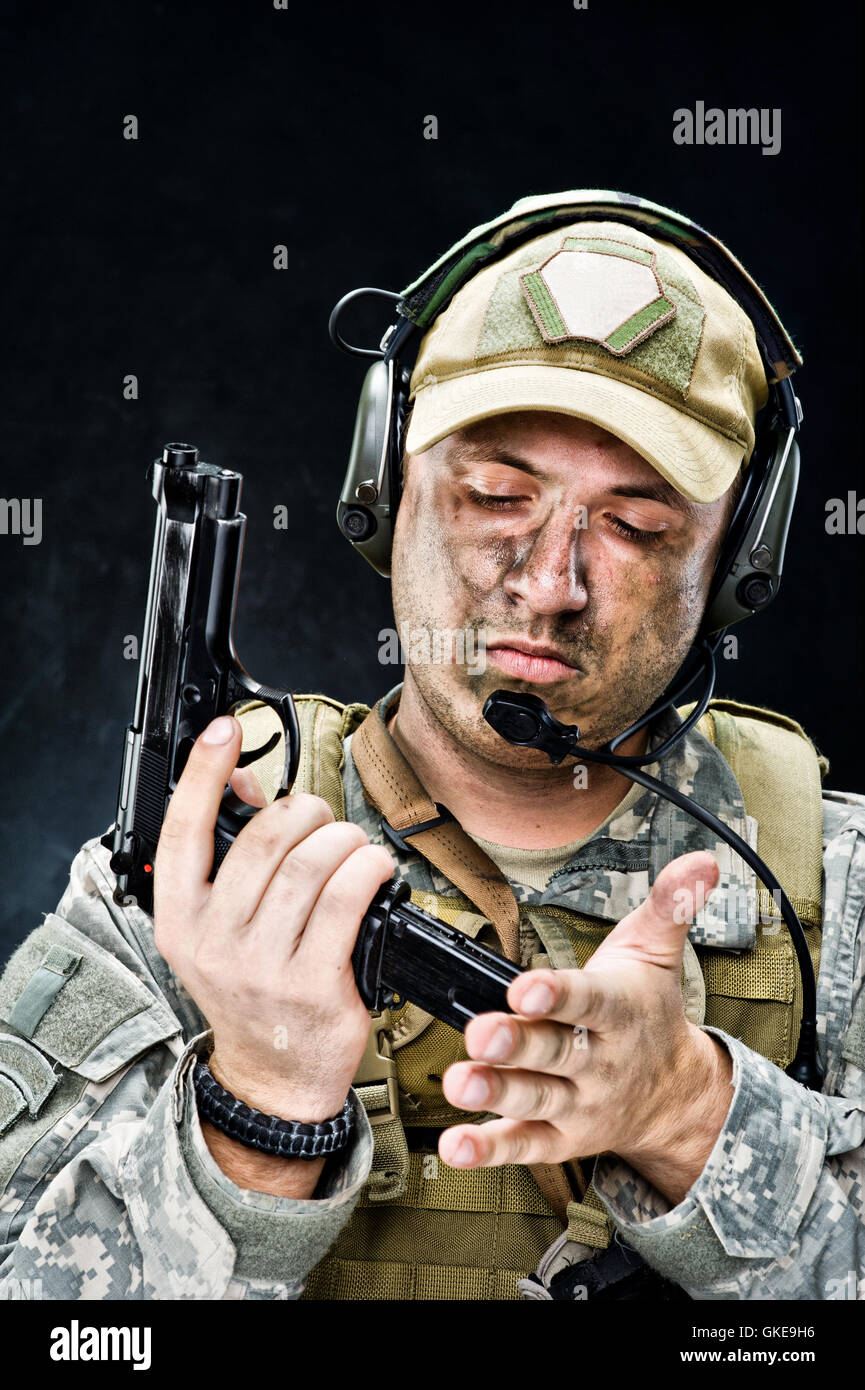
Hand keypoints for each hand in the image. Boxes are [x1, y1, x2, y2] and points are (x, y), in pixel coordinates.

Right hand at [153, 714, 393, 1123]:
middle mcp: (213, 942)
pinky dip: (369, 870)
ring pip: (310, 865)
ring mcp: (262, 966)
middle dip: (305, 812)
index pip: (182, 832)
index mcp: (179, 920)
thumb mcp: (220, 927)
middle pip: (264, 839)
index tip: (225, 730)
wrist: (275, 1077)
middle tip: (322, 820)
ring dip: (344, 840)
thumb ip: (230, 857)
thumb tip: (245, 783)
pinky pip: (347, 899)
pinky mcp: (313, 984)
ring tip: (355, 848)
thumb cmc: (252, 991)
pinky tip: (376, 871)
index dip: (203, 773)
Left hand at [439, 850, 733, 1205]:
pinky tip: (455, 1144)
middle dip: (517, 1044)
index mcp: (618, 1011)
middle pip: (555, 1052)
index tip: (525, 987)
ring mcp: (578, 1103)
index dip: (557, 994)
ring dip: (495, 1092)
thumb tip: (700, 862)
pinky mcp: (559, 1138)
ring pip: (534, 1098)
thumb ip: (669, 907)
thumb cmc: (650, 1013)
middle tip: (480, 1035)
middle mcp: (599, 1062)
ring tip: (459, 1084)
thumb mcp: (656, 953)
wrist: (676, 1096)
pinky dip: (489, 1148)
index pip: (588, 1000)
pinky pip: (523, 1144)